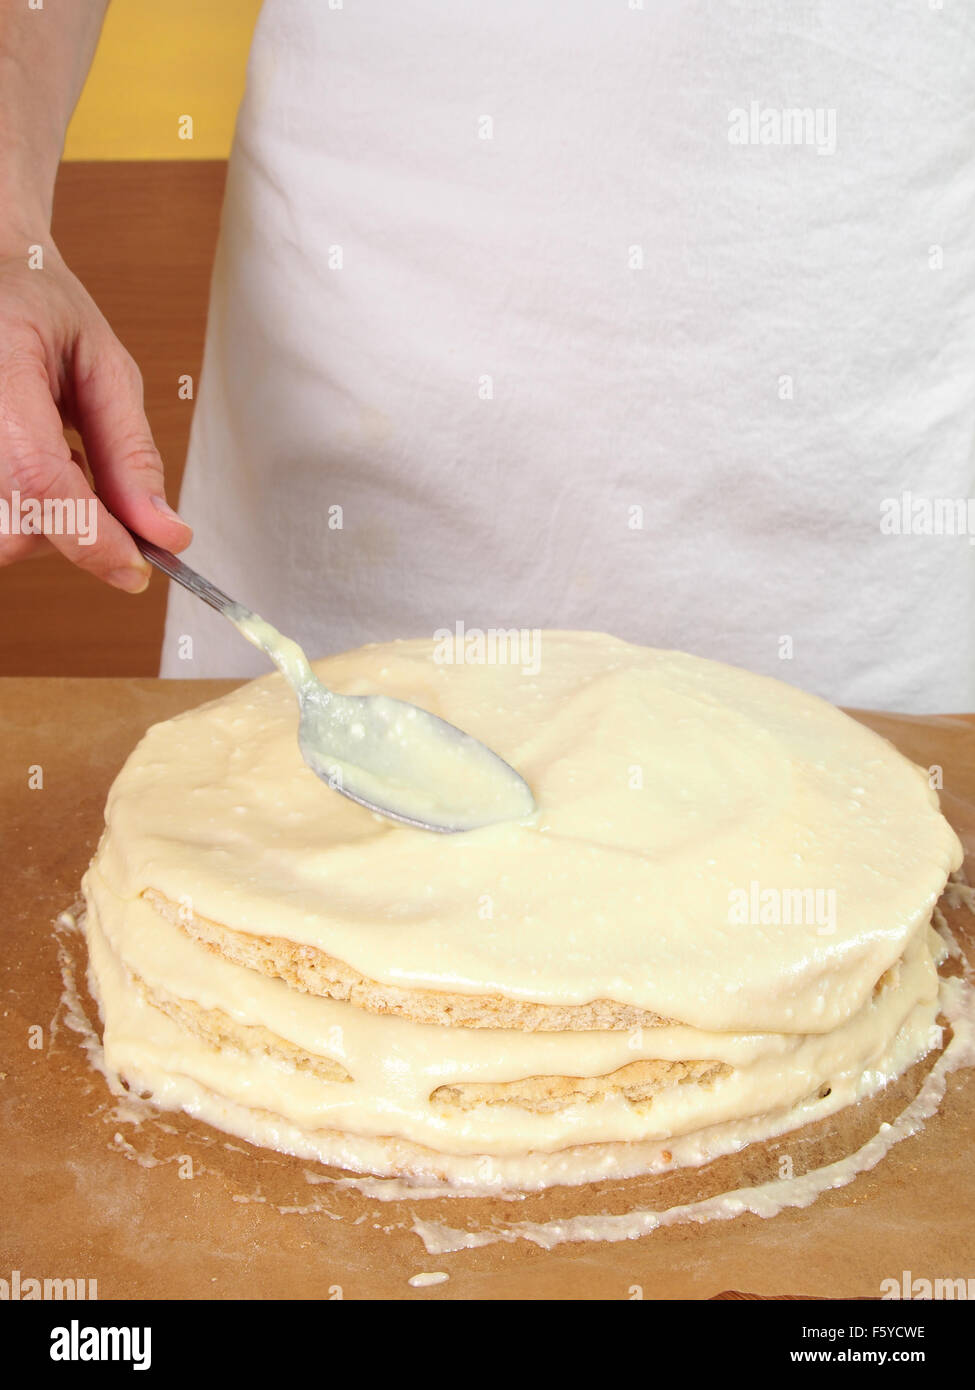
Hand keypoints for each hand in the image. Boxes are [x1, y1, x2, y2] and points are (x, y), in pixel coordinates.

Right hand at [0, 233, 190, 590]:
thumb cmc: (41, 310)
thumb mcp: (105, 365)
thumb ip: (131, 454)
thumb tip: (165, 535)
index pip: (38, 481)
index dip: (91, 536)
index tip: (137, 568)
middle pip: (12, 528)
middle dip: (71, 532)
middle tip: (97, 477)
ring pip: (0, 536)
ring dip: (46, 520)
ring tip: (60, 456)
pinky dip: (24, 509)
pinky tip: (36, 463)